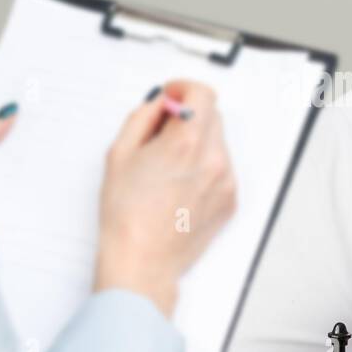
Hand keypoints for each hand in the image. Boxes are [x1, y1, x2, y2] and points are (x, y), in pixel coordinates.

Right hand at [94, 81, 236, 317]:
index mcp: (186, 141)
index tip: (171, 98)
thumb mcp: (120, 152)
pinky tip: (179, 188)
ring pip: (217, 143)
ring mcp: (226, 181)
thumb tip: (162, 104)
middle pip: (212, 116)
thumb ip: (144, 116)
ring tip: (167, 170)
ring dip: (197, 144)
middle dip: (188, 117)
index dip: (184, 89)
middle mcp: (214, 158)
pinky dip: (204, 169)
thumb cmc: (126, 214)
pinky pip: (221, 169)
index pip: (202, 93)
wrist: (143, 262)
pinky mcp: (231, 200)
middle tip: (161, 136)